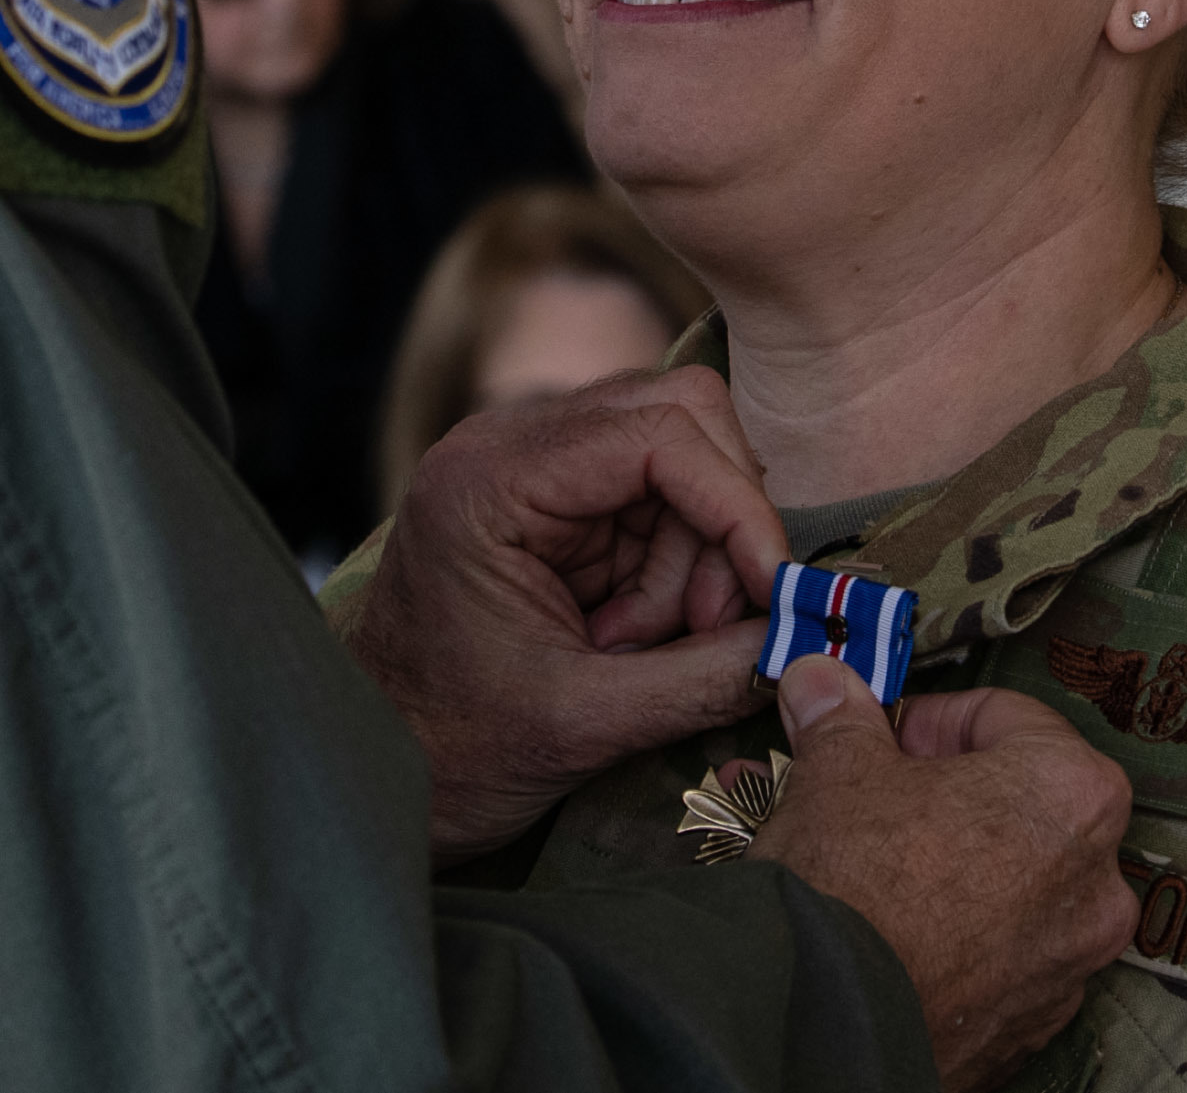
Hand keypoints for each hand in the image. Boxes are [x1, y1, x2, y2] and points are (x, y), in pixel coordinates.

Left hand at [340, 368, 784, 859]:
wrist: (377, 768)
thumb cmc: (452, 749)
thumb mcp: (585, 724)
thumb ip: (702, 679)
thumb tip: (808, 642)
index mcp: (489, 476)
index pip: (657, 430)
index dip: (737, 505)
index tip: (778, 592)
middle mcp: (510, 443)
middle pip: (679, 417)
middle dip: (719, 528)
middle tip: (710, 629)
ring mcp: (535, 465)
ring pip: (683, 463)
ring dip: (696, 561)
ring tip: (640, 651)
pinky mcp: (559, 503)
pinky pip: (660, 505)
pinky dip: (676, 572)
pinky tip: (632, 639)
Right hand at [756, 659, 1136, 1091]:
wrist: (831, 1022)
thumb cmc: (854, 884)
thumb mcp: (836, 771)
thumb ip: (840, 717)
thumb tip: (824, 682)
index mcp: (1070, 791)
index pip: (1006, 715)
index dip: (931, 719)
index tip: (883, 735)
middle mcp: (1098, 879)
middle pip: (1022, 799)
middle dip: (948, 788)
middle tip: (878, 792)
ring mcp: (1075, 959)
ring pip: (1019, 879)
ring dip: (958, 858)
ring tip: (878, 860)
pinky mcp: (1039, 1019)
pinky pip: (1009, 949)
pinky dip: (965, 929)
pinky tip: (898, 925)